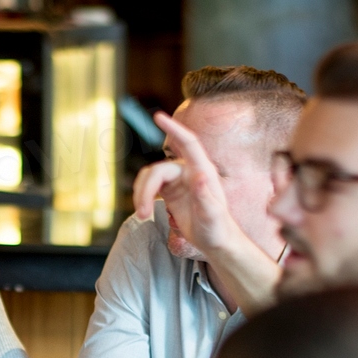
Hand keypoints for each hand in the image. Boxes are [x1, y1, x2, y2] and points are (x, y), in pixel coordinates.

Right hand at [132, 111, 241, 253]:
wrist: (215, 241)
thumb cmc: (217, 229)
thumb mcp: (212, 215)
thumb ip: (206, 195)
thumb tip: (198, 175)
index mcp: (202, 171)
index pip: (188, 143)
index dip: (173, 128)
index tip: (157, 116)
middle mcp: (189, 171)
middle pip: (158, 169)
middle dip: (145, 189)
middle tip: (142, 213)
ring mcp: (178, 181)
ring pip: (150, 177)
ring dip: (141, 195)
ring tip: (143, 216)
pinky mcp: (169, 191)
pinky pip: (149, 187)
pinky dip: (142, 198)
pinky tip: (144, 213)